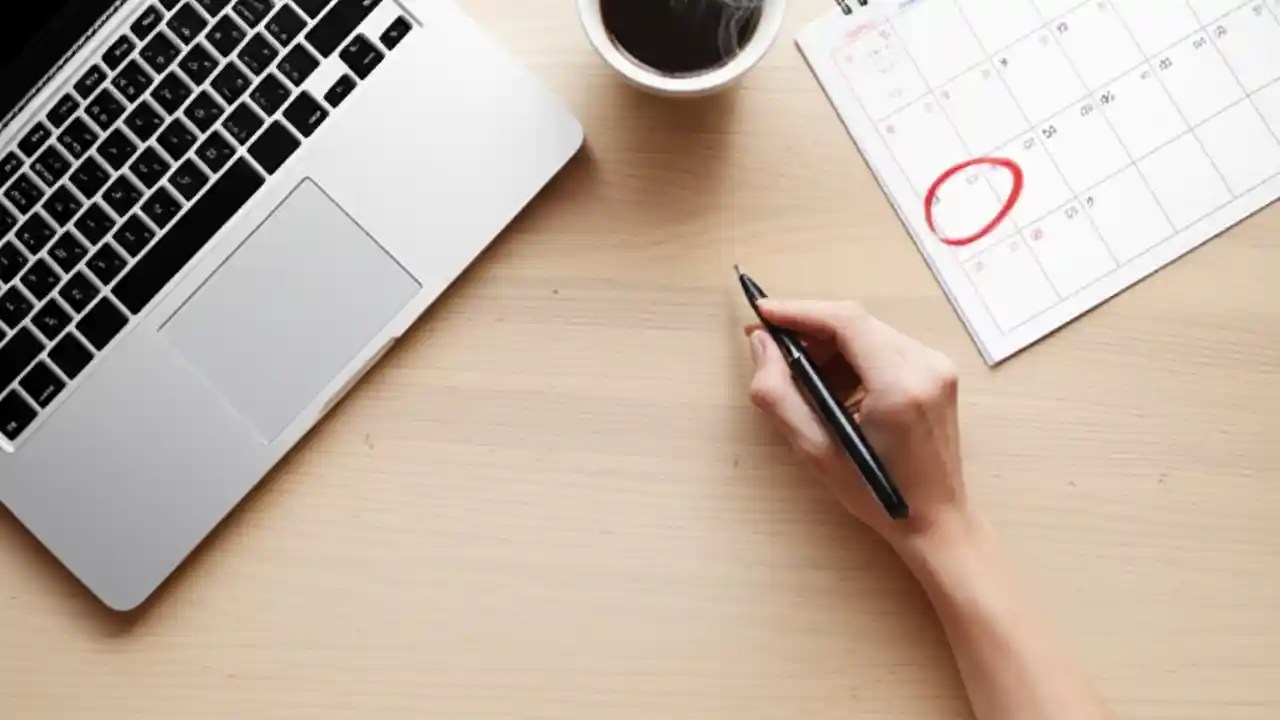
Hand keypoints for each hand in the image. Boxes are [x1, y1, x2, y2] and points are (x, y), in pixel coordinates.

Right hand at [745, 299, 968, 549]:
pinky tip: (834, 385)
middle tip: (771, 346)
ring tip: (802, 376)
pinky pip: (884, 346)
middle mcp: (925, 365)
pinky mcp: (937, 372)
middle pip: (856, 322)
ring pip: (868, 332)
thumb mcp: (815, 449)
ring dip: (829, 345)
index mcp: (899, 385)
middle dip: (809, 328)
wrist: (935, 520)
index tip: (763, 313)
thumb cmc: (876, 494)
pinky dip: (852, 357)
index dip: (799, 311)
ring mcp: (936, 366)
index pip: (846, 322)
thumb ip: (778, 392)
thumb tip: (761, 343)